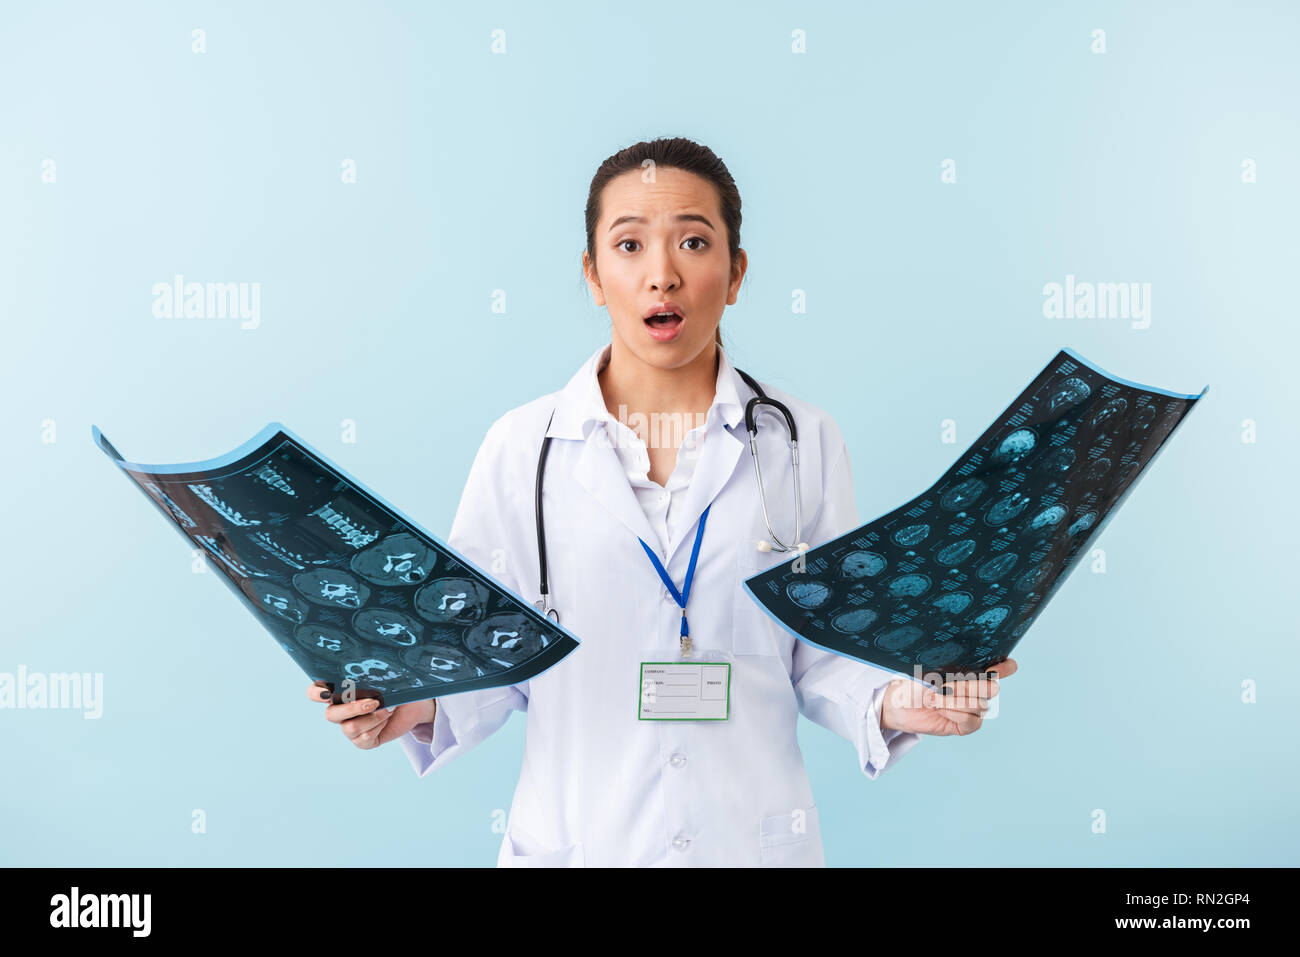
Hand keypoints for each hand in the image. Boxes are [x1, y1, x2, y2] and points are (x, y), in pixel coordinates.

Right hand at [306, 681, 436, 749]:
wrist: (415, 702)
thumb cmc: (396, 683)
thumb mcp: (384, 673)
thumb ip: (371, 671)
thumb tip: (370, 664)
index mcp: (339, 692)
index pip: (315, 693)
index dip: (316, 694)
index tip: (327, 693)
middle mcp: (340, 711)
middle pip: (331, 715)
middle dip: (352, 709)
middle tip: (374, 701)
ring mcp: (350, 727)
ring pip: (349, 728)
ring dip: (372, 718)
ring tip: (388, 709)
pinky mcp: (363, 740)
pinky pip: (363, 740)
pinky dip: (377, 728)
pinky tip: (387, 718)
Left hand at [879, 658, 1016, 736]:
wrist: (897, 701)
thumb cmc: (913, 680)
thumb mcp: (931, 668)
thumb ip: (951, 667)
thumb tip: (968, 670)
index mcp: (973, 669)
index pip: (1003, 667)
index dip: (1006, 668)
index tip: (997, 669)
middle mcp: (977, 689)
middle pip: (991, 688)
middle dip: (968, 686)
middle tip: (944, 685)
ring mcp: (972, 707)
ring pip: (980, 705)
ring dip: (954, 701)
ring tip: (933, 699)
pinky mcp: (965, 725)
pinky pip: (972, 721)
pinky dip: (955, 715)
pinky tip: (941, 710)